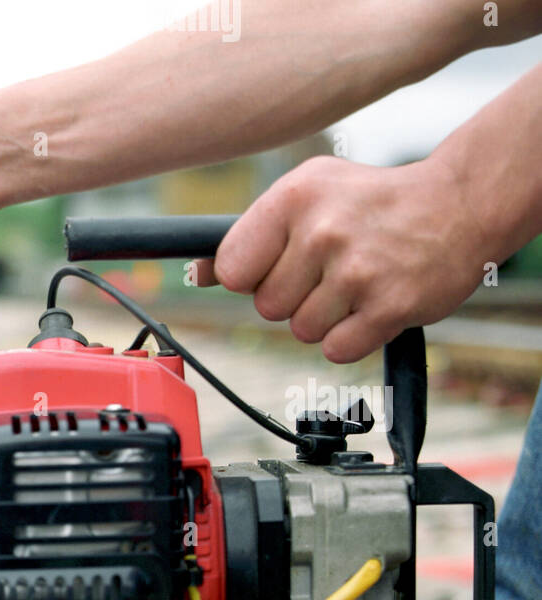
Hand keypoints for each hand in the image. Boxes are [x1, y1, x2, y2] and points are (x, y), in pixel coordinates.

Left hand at [202, 155, 485, 363]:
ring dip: (325, 318)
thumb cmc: (369, 203)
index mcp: (294, 198)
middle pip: (267, 307)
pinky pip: (336, 349)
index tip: (279, 266)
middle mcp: (323, 232)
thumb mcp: (307, 194)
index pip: (234, 270)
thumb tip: (197, 274)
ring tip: (355, 282)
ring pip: (301, 331)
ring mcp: (357, 271)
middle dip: (294, 298)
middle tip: (330, 271)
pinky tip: (371, 303)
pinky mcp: (389, 305)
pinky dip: (351, 337)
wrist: (458, 203)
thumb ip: (250, 235)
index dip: (253, 278)